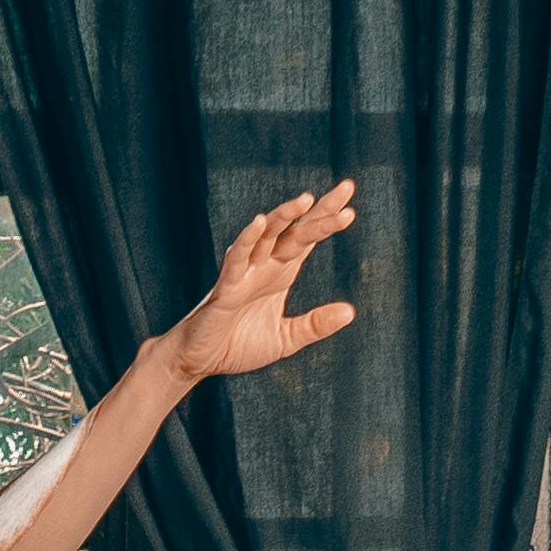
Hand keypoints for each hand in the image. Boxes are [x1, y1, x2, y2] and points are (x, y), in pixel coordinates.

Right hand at [167, 184, 358, 387]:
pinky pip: (236, 260)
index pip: (307, 239)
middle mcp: (264, 266)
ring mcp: (244, 274)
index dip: (327, 220)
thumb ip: (314, 325)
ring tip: (306, 200)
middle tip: (346, 188)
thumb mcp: (285, 339)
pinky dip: (247, 240)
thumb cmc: (237, 346)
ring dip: (285, 217)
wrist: (199, 361)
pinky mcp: (225, 288)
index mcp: (280, 273)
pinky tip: (260, 223)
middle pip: (295, 231)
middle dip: (319, 211)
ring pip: (266, 237)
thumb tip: (350, 311)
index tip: (351, 205)